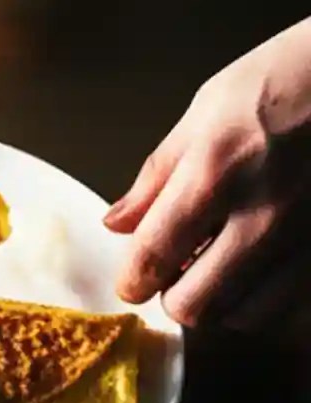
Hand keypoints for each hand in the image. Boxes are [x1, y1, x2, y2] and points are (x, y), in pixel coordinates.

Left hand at [104, 17, 310, 332]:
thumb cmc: (292, 77)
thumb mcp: (209, 110)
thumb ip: (158, 175)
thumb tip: (118, 224)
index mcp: (217, 173)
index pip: (152, 257)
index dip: (133, 280)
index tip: (134, 280)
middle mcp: (265, 214)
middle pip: (195, 305)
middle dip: (176, 295)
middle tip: (180, 273)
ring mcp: (309, 237)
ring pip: (247, 317)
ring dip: (225, 302)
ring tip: (225, 268)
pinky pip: (293, 307)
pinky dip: (270, 300)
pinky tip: (265, 269)